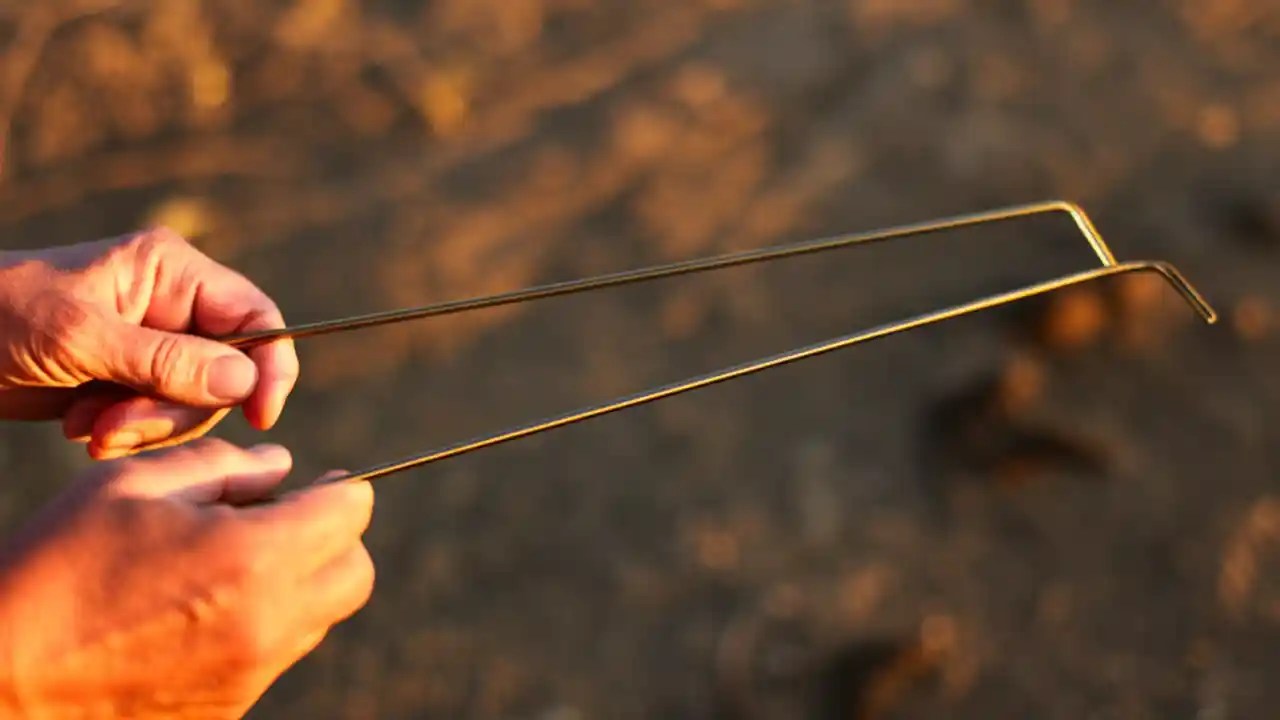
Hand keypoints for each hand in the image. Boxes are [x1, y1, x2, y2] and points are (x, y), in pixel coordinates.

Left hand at [0, 228, 298, 457]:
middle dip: (177, 410)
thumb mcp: (81, 337)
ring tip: (89, 432)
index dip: (269, 366)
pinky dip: (125, 434)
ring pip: (194, 404)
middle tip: (117, 428)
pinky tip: (79, 428)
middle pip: (227, 372)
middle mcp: (171, 306)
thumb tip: (246, 381)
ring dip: (146, 427)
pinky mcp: (127, 382)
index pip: (255, 316)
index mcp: (171, 272)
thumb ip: (166, 361)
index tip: (259, 416)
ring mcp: (151, 347)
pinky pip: (158, 420)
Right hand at [0, 439, 373, 717]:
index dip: (340, 487)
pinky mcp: (230, 708)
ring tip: (232, 564)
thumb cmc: (56, 568)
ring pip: (322, 617)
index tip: (318, 482)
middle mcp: (268, 622)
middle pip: (356, 573)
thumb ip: (222, 465)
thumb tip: (279, 465)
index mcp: (253, 557)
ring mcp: (252, 673)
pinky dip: (266, 623)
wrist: (2, 680)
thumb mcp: (129, 485)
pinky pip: (278, 655)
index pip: (352, 513)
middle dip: (334, 539)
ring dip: (302, 582)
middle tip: (284, 521)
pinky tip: (204, 608)